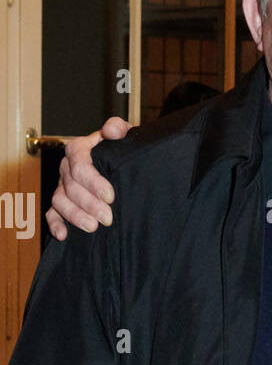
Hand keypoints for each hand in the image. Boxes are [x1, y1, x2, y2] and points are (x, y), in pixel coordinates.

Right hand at [46, 116, 128, 239]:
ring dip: (74, 215)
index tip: (110, 196)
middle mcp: (67, 167)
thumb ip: (119, 129)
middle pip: (71, 185)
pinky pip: (52, 213)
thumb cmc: (123, 149)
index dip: (93, 181)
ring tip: (93, 227)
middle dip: (88, 203)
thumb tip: (112, 130)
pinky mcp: (61, 202)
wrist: (122, 164)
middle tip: (107, 218)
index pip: (80, 164)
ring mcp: (63, 185)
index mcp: (80, 149)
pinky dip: (55, 224)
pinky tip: (64, 235)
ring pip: (60, 200)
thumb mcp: (127, 136)